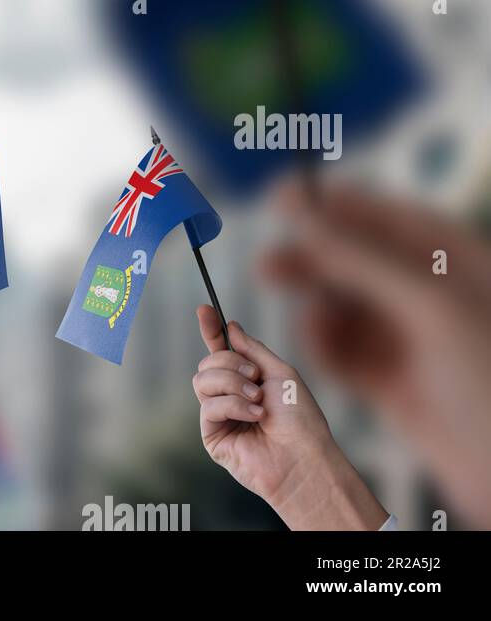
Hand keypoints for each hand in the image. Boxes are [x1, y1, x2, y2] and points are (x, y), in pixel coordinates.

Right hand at [194, 305, 386, 529]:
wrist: (303, 457)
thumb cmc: (300, 418)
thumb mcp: (281, 373)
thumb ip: (253, 349)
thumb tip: (231, 327)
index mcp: (248, 379)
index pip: (221, 350)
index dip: (211, 330)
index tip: (204, 309)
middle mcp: (230, 395)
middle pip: (207, 363)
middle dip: (230, 364)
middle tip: (256, 377)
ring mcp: (219, 415)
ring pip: (202, 380)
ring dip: (232, 384)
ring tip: (258, 400)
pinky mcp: (212, 434)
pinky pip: (208, 405)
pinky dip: (233, 405)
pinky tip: (254, 416)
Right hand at [264, 182, 490, 525]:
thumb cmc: (489, 379)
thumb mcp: (428, 302)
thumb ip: (362, 258)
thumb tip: (308, 217)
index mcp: (453, 261)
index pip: (385, 216)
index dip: (334, 206)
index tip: (283, 198)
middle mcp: (428, 296)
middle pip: (353, 261)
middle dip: (311, 262)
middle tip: (267, 267)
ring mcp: (407, 339)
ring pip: (340, 308)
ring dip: (316, 311)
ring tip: (310, 324)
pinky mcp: (388, 379)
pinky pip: (340, 352)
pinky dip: (324, 350)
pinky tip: (323, 355)